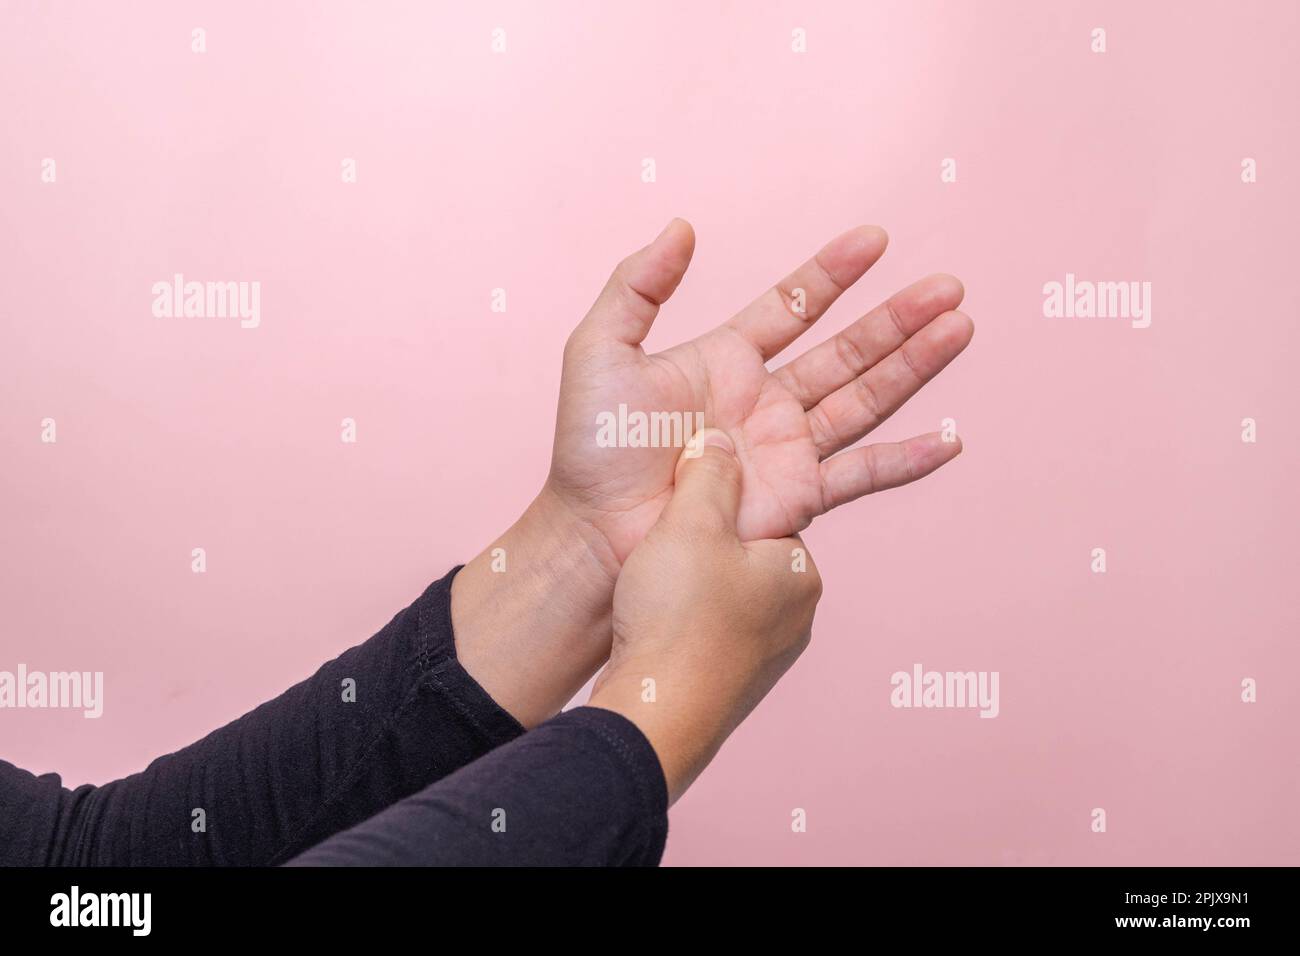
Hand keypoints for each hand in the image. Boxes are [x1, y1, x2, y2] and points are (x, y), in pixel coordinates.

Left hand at [547, 218, 972, 566]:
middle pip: (847, 348)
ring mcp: (785, 448)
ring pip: (865, 398)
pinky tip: (950, 439)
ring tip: (960, 328)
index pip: (792, 306)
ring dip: (914, 366)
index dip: (832, 273)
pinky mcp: (795, 497)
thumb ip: (636, 285)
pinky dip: (907, 460)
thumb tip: (681, 227)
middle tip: (948, 286)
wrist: (597, 530)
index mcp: (726, 360)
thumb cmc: (592, 448)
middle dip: (897, 317)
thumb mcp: (601, 349)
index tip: (875, 239)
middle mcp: (765, 400)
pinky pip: (861, 475)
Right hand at [589, 430, 821, 803]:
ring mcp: (768, 659)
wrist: (655, 719)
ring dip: (686, 592)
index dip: (713, 507)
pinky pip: (708, 638)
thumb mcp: (693, 523)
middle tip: (659, 559)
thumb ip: (710, 472)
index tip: (678, 514)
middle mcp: (796, 618)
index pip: (762, 515)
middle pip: (742, 556)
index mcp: (800, 573)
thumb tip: (719, 442)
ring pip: (723, 599)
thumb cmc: (678, 618)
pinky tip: (651, 631)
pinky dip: (681, 629)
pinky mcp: (736, 688)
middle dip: (699, 551)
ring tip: (650, 595)